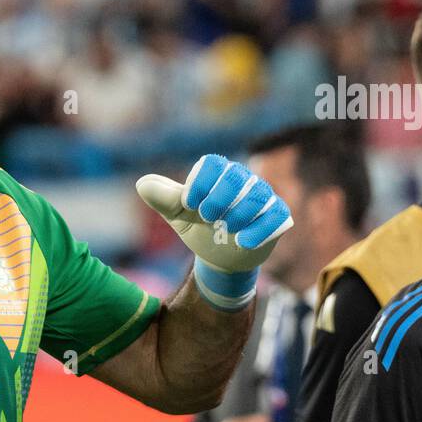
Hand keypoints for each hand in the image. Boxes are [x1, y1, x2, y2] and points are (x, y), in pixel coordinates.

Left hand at [137, 154, 291, 309]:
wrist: (222, 258)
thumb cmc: (201, 228)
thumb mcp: (178, 216)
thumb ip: (163, 200)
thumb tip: (142, 184)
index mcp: (218, 174)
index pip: (213, 164)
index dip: (200, 183)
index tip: (188, 204)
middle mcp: (244, 180)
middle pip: (235, 177)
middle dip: (219, 198)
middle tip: (207, 217)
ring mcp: (263, 197)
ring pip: (257, 196)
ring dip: (238, 214)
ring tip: (226, 230)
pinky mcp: (278, 217)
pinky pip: (276, 217)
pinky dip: (258, 231)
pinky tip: (242, 242)